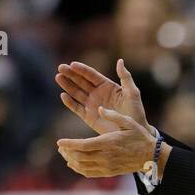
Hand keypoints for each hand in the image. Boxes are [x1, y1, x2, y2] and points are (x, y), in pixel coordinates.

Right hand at [55, 58, 156, 176]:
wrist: (133, 133)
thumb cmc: (136, 112)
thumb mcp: (133, 93)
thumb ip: (126, 77)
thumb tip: (120, 61)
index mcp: (107, 86)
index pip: (91, 75)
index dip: (82, 69)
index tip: (72, 64)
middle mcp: (97, 93)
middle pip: (81, 81)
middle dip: (71, 74)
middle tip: (60, 67)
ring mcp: (92, 105)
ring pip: (76, 93)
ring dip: (67, 85)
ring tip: (58, 77)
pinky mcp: (88, 117)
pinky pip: (76, 108)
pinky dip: (69, 102)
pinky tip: (63, 96)